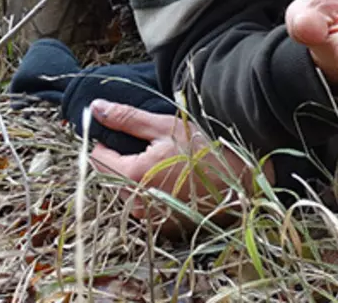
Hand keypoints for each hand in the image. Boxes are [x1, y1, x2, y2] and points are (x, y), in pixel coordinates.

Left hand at [88, 100, 273, 234]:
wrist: (242, 180)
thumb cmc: (205, 148)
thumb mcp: (164, 125)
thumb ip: (126, 118)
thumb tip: (95, 108)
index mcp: (132, 175)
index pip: (97, 159)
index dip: (106, 142)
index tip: (123, 133)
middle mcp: (136, 203)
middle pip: (110, 178)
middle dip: (121, 160)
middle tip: (149, 146)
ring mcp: (150, 219)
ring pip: (126, 194)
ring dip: (135, 178)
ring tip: (163, 163)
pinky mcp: (163, 228)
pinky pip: (145, 208)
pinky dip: (151, 194)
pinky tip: (172, 181)